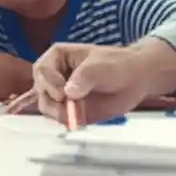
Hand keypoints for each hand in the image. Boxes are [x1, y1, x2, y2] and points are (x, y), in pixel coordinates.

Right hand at [32, 43, 152, 124]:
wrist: (134, 79)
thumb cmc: (117, 65)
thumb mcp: (101, 66)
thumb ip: (84, 77)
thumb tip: (68, 93)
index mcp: (58, 57)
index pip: (41, 70)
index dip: (49, 83)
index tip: (63, 93)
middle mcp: (54, 74)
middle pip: (40, 89)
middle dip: (53, 101)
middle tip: (72, 105)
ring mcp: (60, 93)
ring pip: (47, 106)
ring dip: (59, 113)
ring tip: (77, 114)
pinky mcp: (68, 109)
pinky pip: (54, 115)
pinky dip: (55, 118)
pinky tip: (43, 115)